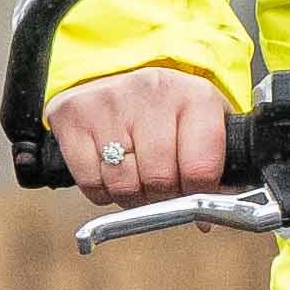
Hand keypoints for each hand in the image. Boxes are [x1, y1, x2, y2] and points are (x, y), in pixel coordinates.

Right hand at [53, 64, 237, 203]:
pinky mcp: (73, 116)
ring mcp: (110, 102)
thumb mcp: (203, 124)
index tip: (193, 191)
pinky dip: (101, 190)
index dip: (197, 193)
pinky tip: (109, 169)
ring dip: (130, 195)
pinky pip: (90, 183)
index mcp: (195, 96)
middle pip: (159, 181)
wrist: (115, 71)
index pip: (201, 169)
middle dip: (161, 196)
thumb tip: (209, 219)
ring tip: (135, 174)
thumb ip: (216, 168)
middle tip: (161, 185)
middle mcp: (153, 93)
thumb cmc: (165, 109)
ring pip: (123, 186)